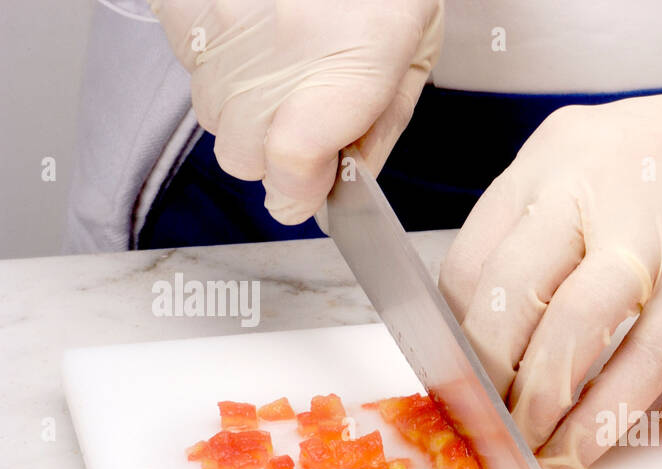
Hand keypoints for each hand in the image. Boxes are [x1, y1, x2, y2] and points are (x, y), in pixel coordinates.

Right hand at [150, 0, 442, 223]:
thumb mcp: (412, 62)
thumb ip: (379, 132)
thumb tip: (347, 182)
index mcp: (347, 72)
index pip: (291, 165)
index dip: (298, 195)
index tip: (309, 195)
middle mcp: (277, 53)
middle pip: (245, 158)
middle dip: (274, 160)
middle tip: (303, 125)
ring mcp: (224, 27)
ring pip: (214, 118)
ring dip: (245, 114)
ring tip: (281, 71)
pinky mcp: (188, 6)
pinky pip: (190, 69)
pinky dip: (219, 70)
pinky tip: (254, 45)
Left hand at [439, 86, 661, 468]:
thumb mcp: (595, 173)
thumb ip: (544, 236)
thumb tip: (495, 340)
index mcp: (549, 160)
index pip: (470, 262)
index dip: (455, 342)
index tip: (460, 386)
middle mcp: (587, 184)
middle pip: (508, 298)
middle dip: (487, 381)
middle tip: (487, 426)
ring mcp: (651, 230)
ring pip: (568, 332)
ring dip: (538, 407)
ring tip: (531, 449)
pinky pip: (642, 362)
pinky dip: (602, 419)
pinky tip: (581, 450)